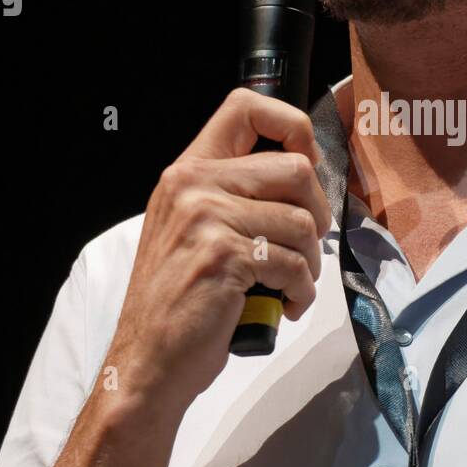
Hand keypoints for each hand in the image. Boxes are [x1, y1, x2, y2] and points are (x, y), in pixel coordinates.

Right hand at [105, 88, 332, 413]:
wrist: (148, 360)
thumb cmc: (179, 301)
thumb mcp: (193, 228)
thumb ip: (233, 194)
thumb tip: (304, 173)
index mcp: (187, 171)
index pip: (246, 106)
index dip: (294, 126)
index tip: (308, 162)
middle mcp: (193, 185)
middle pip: (295, 168)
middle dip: (318, 212)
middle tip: (307, 245)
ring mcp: (206, 219)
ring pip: (302, 221)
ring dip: (311, 260)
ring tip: (292, 283)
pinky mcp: (224, 257)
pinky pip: (294, 263)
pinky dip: (302, 291)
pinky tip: (285, 304)